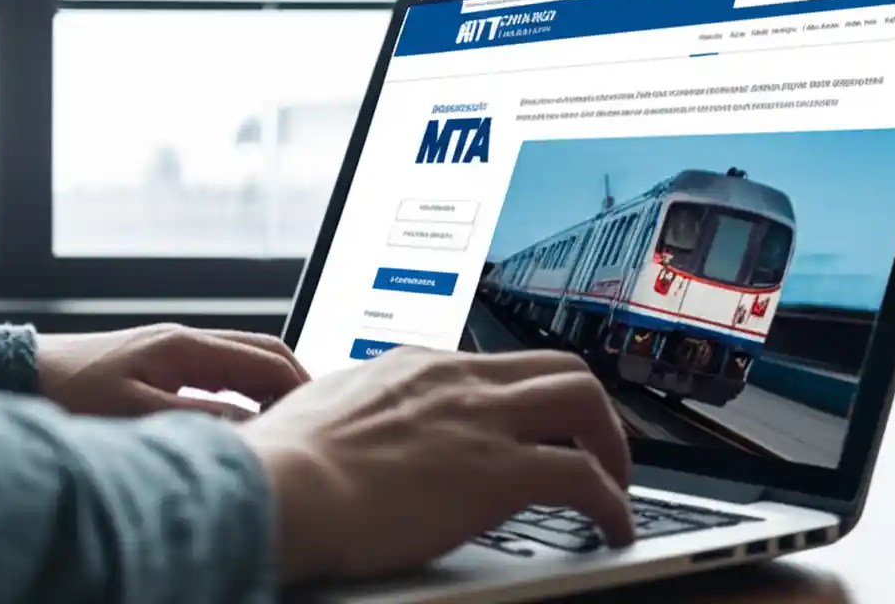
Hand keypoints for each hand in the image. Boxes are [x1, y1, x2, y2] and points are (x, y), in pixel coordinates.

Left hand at [36, 324, 308, 418]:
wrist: (22, 373)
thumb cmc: (70, 391)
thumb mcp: (135, 413)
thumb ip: (198, 420)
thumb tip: (255, 428)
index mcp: (186, 345)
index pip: (265, 358)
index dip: (298, 385)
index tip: (321, 416)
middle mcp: (187, 340)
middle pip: (262, 350)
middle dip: (295, 379)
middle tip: (317, 416)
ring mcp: (176, 349)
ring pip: (244, 359)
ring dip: (272, 384)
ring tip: (291, 421)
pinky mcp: (163, 362)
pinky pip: (222, 371)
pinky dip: (247, 389)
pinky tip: (250, 416)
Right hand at [237, 346, 633, 584]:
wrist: (281, 489)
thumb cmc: (283, 462)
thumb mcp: (325, 410)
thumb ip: (357, 410)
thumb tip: (353, 424)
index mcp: (416, 364)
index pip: (496, 366)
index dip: (527, 400)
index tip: (533, 428)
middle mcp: (456, 379)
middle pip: (557, 367)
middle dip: (589, 410)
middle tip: (593, 450)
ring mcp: (481, 420)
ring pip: (585, 403)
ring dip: (611, 447)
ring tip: (613, 487)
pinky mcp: (498, 473)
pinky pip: (585, 479)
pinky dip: (612, 504)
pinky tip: (613, 529)